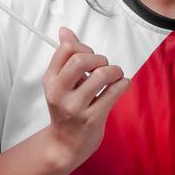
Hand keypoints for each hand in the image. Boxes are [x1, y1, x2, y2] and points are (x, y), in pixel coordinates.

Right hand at [40, 26, 129, 170]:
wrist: (65, 144)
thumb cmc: (67, 109)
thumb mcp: (60, 83)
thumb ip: (65, 57)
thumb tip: (65, 30)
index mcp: (50, 80)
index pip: (66, 49)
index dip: (84, 47)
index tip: (90, 56)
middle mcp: (60, 93)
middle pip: (82, 59)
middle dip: (100, 59)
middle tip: (104, 67)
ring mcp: (76, 107)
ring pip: (103, 75)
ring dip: (115, 71)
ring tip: (115, 77)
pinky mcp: (93, 118)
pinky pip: (115, 92)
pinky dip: (123, 84)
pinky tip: (121, 86)